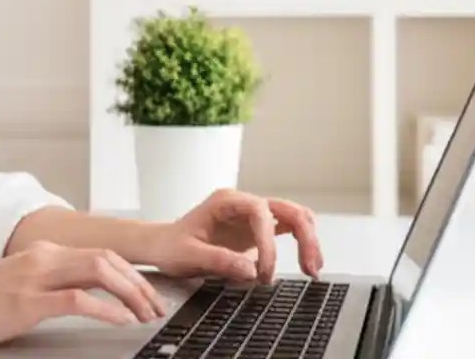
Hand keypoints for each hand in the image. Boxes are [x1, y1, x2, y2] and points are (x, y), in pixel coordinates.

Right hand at [0, 241, 168, 348]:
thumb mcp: (20, 283)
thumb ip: (49, 282)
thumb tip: (83, 294)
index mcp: (45, 252)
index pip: (101, 254)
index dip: (132, 273)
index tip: (148, 295)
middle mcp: (44, 257)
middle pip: (108, 259)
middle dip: (139, 283)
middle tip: (157, 306)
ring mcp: (36, 277)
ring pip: (99, 272)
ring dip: (130, 293)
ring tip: (145, 314)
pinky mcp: (28, 301)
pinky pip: (78, 299)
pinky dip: (106, 309)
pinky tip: (121, 321)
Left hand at [141, 189, 323, 285]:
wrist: (163, 245)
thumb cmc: (171, 246)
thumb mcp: (188, 256)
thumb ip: (218, 261)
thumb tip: (251, 271)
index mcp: (225, 201)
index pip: (260, 212)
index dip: (268, 243)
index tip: (264, 273)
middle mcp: (243, 204)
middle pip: (288, 209)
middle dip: (304, 238)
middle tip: (309, 269)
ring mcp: (253, 215)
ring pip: (295, 217)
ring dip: (309, 241)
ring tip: (312, 270)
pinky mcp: (257, 230)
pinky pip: (288, 229)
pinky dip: (302, 244)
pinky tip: (305, 264)